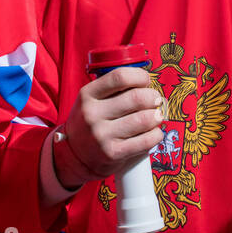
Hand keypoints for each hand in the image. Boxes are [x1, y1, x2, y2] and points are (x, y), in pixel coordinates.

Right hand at [52, 67, 163, 189]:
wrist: (74, 155)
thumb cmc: (90, 122)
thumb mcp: (91, 100)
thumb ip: (114, 89)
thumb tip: (146, 83)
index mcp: (87, 95)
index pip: (120, 77)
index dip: (140, 76)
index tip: (146, 81)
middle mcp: (92, 114)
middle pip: (137, 98)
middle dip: (153, 97)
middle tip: (155, 100)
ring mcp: (102, 135)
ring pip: (144, 119)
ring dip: (157, 116)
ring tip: (156, 116)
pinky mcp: (113, 153)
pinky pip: (146, 141)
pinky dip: (156, 134)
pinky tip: (154, 132)